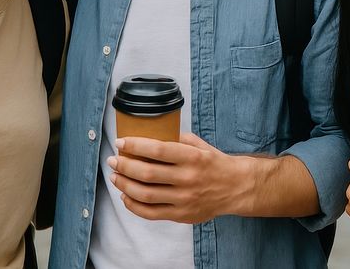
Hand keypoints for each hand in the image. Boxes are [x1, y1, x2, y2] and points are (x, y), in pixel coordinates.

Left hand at [107, 132, 246, 223]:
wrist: (236, 187)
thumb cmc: (215, 163)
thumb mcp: (200, 145)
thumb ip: (177, 140)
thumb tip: (150, 135)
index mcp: (193, 158)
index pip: (158, 150)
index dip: (135, 145)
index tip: (121, 142)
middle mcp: (188, 179)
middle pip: (147, 173)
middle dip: (124, 165)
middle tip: (113, 160)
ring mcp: (184, 199)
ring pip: (145, 194)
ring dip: (124, 185)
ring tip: (115, 176)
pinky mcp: (181, 215)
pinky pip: (150, 213)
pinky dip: (133, 205)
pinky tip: (126, 196)